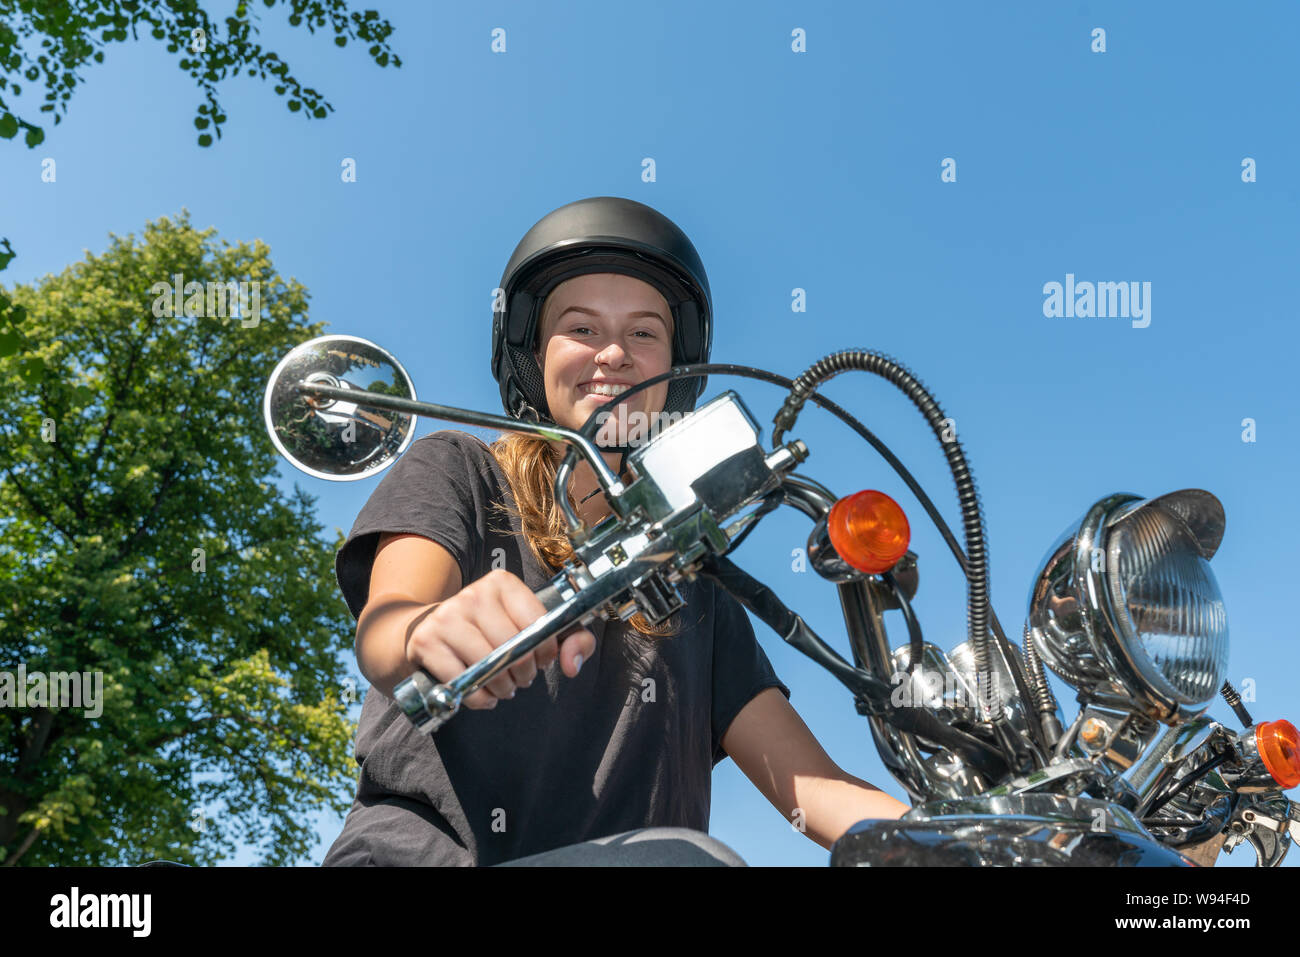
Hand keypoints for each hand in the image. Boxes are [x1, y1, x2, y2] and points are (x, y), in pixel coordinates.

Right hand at [404, 568, 595, 708]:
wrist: (430, 629)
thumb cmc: (490, 630)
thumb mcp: (533, 626)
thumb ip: (572, 639)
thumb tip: (572, 665)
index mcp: (502, 583)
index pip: (538, 623)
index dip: (545, 651)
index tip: (541, 660)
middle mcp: (473, 594)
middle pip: (514, 649)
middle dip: (524, 674)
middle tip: (521, 679)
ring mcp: (447, 616)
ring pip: (489, 667)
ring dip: (503, 688)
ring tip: (503, 687)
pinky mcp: (427, 642)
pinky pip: (463, 683)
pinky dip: (479, 698)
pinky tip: (483, 694)